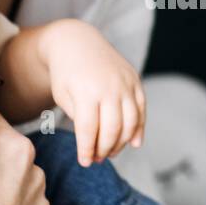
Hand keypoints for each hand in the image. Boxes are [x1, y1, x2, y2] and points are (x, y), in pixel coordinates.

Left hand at [40, 19, 145, 165]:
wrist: (76, 42)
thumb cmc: (66, 74)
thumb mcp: (64, 96)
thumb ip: (80, 119)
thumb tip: (96, 144)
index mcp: (86, 91)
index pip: (89, 129)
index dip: (87, 149)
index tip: (85, 162)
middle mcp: (109, 86)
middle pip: (112, 128)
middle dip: (105, 149)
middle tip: (98, 159)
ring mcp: (125, 82)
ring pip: (130, 122)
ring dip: (122, 142)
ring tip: (111, 152)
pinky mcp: (135, 79)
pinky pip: (141, 109)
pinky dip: (139, 128)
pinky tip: (133, 143)